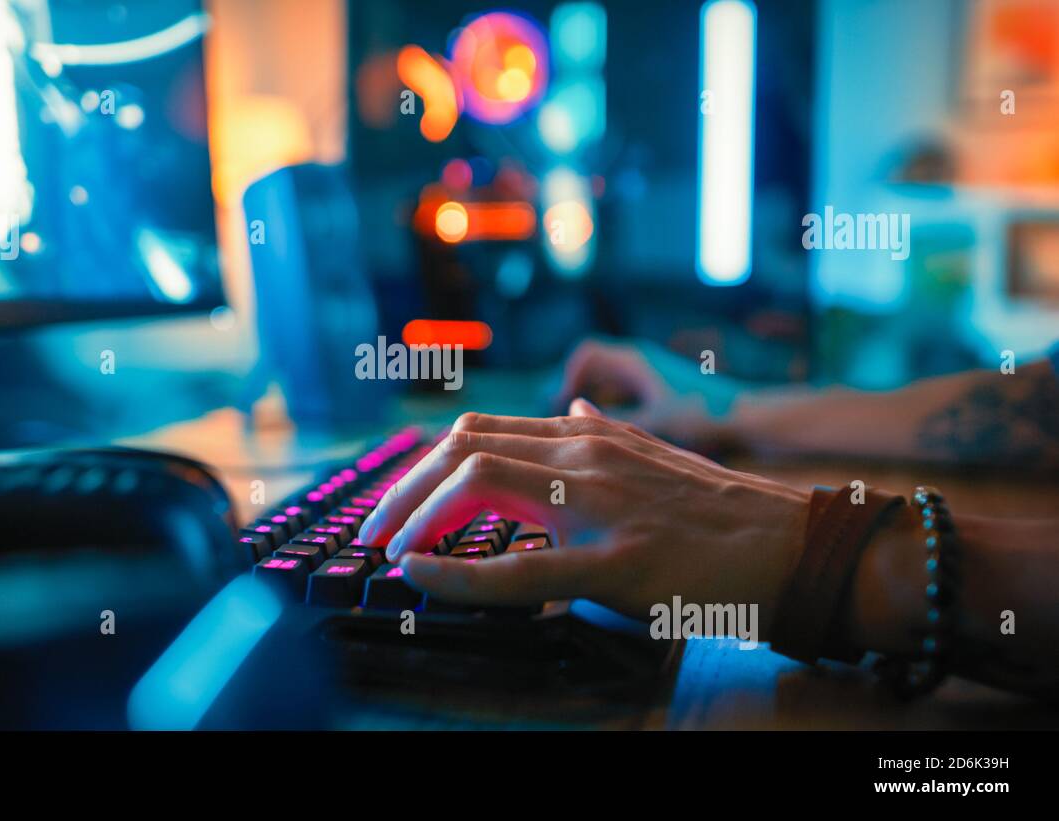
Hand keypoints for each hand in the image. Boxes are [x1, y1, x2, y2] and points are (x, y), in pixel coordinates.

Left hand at [358, 401, 809, 630]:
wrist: (796, 545)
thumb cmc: (721, 512)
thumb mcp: (654, 455)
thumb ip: (602, 433)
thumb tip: (565, 407)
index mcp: (588, 436)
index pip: (480, 433)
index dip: (423, 465)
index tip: (397, 501)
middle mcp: (586, 454)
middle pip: (464, 449)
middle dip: (403, 488)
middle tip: (375, 530)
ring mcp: (600, 504)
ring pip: (480, 484)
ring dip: (416, 516)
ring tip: (390, 550)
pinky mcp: (619, 562)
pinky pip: (521, 569)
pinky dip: (458, 572)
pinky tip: (421, 574)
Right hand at [554, 339, 735, 449]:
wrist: (746, 415)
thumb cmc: (702, 415)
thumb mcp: (653, 422)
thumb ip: (610, 421)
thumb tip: (573, 421)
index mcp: (635, 361)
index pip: (586, 355)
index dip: (568, 377)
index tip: (562, 407)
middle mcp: (640, 361)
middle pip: (592, 364)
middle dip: (574, 387)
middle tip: (563, 419)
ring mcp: (650, 373)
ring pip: (607, 378)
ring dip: (591, 397)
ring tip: (581, 429)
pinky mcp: (659, 387)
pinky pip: (623, 390)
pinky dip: (609, 405)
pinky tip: (610, 433)